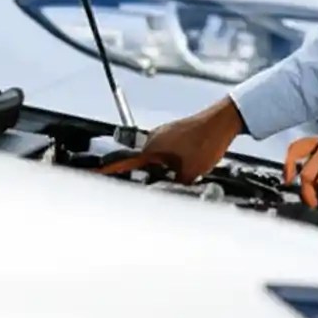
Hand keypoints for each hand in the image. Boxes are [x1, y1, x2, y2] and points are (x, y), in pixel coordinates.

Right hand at [96, 97, 243, 182]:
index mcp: (150, 148)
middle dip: (147, 178)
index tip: (93, 177)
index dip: (107, 174)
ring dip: (162, 171)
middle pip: (140, 165)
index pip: (123, 164)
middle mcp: (153, 139)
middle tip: (154, 189)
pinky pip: (166, 153)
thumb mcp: (190, 173)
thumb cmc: (207, 140)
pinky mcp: (175, 134)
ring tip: (179, 177)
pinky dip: (171, 163)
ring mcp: (164, 135)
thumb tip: (169, 197)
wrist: (224, 121)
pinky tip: (185, 168)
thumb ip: (175, 188)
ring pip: (155, 160)